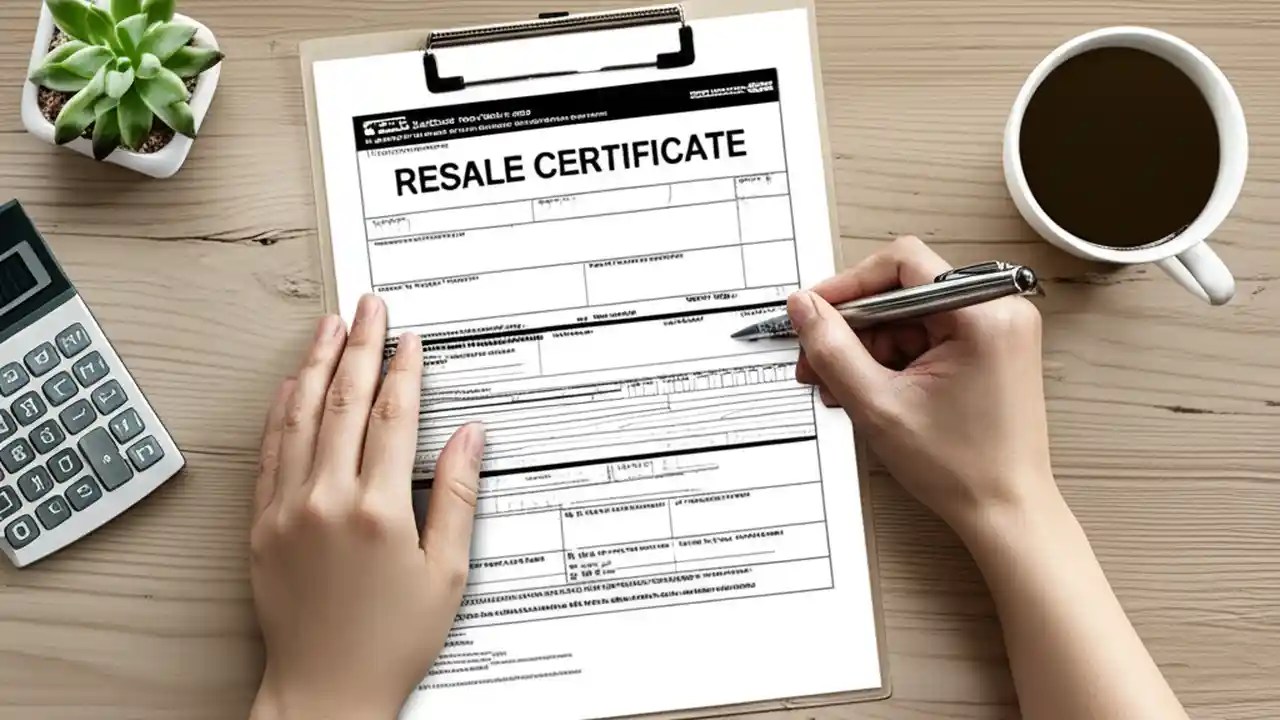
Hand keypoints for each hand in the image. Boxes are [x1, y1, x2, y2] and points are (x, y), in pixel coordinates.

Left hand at [249, 295, 484, 719]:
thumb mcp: (447, 573)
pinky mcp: (261, 525)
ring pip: (301, 417)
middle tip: (368, 308)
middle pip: (345, 402)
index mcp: (380, 510)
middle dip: (359, 346)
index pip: (394, 417)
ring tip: (329, 327)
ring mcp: (287, 510)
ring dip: (316, 365)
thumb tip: (470, 435)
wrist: (325, 689)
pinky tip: (291, 385)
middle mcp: (327, 500)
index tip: (409, 339)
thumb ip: (458, 496)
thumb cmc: (392, 640)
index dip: (403, 370)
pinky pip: (269, 452)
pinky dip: (281, 412)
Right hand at [791, 236, 1054, 537]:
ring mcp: (996, 329)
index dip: (849, 284)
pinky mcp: (988, 348)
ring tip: (842, 386)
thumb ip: (832, 349)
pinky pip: (926, 335)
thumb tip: (805, 309)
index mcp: (983, 314)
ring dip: (868, 349)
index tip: (816, 310)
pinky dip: (892, 360)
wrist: (1004, 510)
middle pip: (902, 292)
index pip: (903, 262)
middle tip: (818, 360)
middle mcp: (998, 311)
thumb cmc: (965, 469)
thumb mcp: (878, 405)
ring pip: (908, 316)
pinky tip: (870, 388)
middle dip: (853, 329)